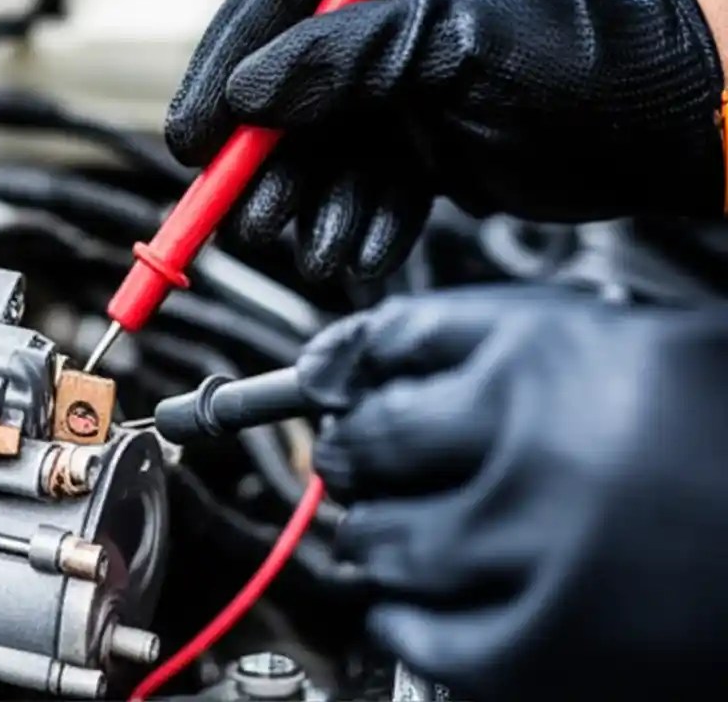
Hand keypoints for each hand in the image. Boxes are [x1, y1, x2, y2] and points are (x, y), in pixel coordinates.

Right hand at [168, 0, 726, 280]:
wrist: (671, 123)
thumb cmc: (592, 50)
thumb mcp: (452, 40)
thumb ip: (338, 62)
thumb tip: (247, 93)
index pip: (267, 9)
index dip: (217, 79)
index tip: (190, 144)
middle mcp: (378, 26)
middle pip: (280, 99)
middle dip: (267, 170)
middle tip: (257, 217)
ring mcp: (396, 90)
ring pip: (318, 158)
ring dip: (314, 211)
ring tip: (325, 247)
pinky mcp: (418, 146)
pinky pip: (363, 190)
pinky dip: (359, 227)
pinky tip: (365, 248)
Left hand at [295, 285, 727, 700]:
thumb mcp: (657, 345)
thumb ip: (524, 340)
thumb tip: (386, 356)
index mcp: (554, 353)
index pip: (388, 343)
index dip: (347, 363)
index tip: (332, 379)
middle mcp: (531, 443)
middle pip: (368, 440)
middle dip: (348, 450)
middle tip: (349, 456)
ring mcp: (533, 552)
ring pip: (380, 539)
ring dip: (367, 534)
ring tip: (382, 528)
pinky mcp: (546, 650)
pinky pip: (418, 632)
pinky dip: (400, 613)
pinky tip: (415, 599)